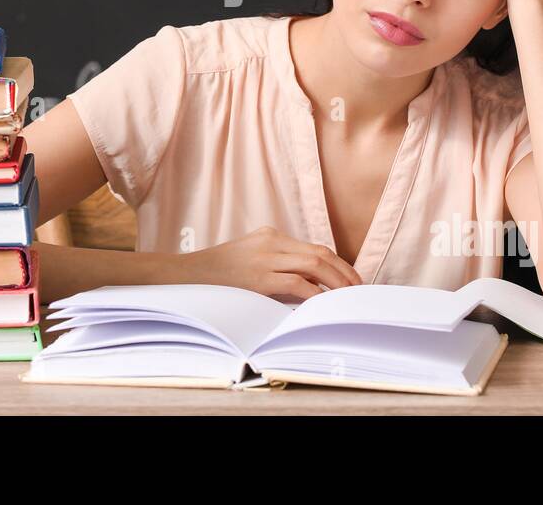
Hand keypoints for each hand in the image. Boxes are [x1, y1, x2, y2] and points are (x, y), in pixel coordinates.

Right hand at [186, 226, 362, 301]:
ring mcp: (264, 259)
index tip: (351, 279)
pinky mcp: (258, 278)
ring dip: (336, 283)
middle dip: (344, 273)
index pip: (314, 248)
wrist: (184, 276)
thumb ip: (275, 266)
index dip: (338, 264)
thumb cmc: (216, 275)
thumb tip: (307, 287)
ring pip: (314, 265)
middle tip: (358, 290)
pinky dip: (315, 294)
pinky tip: (324, 305)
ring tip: (348, 298)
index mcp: (270, 236)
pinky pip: (297, 284)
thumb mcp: (248, 261)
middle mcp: (271, 243)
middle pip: (320, 254)